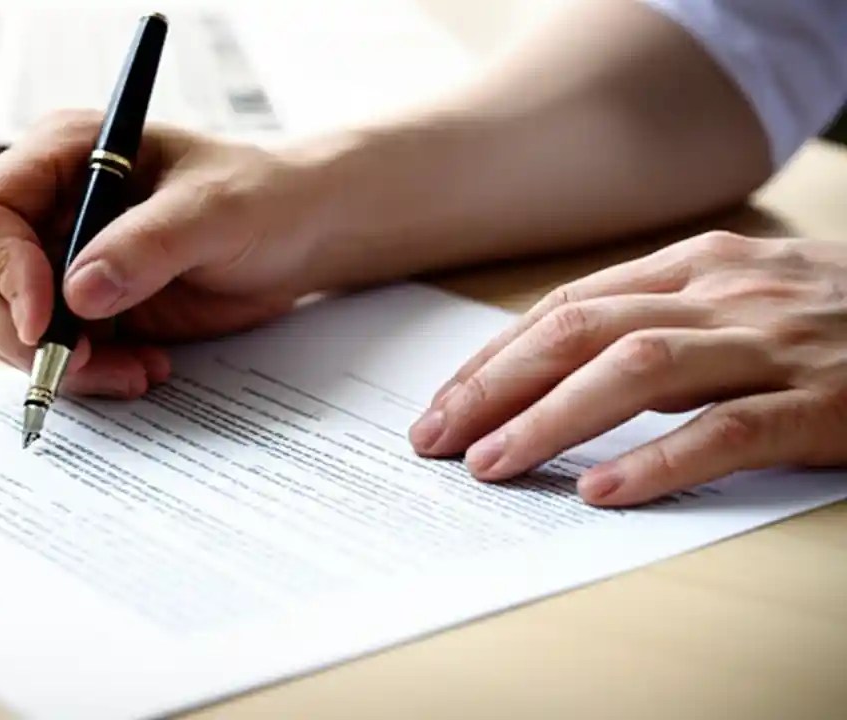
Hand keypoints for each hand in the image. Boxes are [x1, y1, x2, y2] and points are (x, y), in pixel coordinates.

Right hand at [0, 111, 317, 397]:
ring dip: (63, 364)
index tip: (44, 318)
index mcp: (62, 156)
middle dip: (22, 333)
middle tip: (84, 362)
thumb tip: (75, 294)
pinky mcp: (84, 311)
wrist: (298, 236)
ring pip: (9, 328)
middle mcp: (47, 209)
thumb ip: (148, 245)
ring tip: (138, 370)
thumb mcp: (215, 211)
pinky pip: (55, 355)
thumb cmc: (261, 198)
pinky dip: (91, 376)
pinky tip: (147, 369)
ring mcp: (60, 263)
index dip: (0, 268)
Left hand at [411, 232, 846, 506]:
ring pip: (637, 372)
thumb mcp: (738, 293)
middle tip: (437, 437)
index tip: (444, 401)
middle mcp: (723, 294)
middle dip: (496, 385)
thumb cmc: (832, 312)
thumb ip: (657, 317)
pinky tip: (603, 492)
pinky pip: (727, 431)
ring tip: (492, 465)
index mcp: (695, 266)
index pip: (567, 307)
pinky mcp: (822, 402)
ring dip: (551, 419)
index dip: (496, 356)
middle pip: (581, 331)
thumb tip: (550, 366)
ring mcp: (773, 345)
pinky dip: (659, 462)